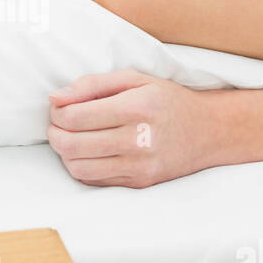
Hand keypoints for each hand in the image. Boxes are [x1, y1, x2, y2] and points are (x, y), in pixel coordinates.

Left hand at [47, 69, 226, 187]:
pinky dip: (81, 166)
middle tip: (57, 124)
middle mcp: (138, 140)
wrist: (208, 132)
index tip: (59, 107)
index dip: (57, 113)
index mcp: (136, 108)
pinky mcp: (139, 183)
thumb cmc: (167, 101)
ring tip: (70, 138)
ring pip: (78, 167)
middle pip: (71, 144)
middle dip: (54, 133)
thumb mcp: (134, 79)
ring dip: (64, 153)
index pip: (74, 117)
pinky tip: (88, 152)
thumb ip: (92, 84)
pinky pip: (94, 181)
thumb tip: (56, 98)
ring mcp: (139, 166)